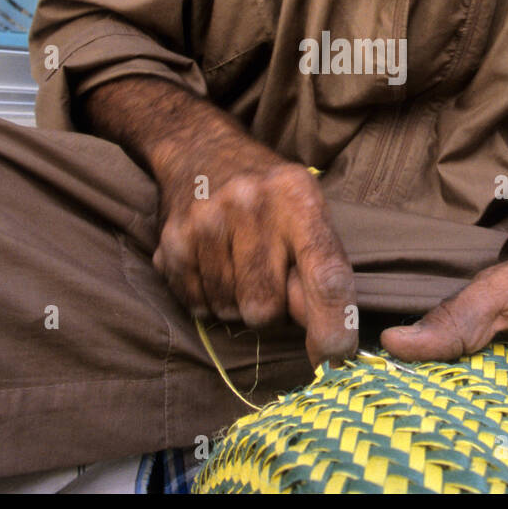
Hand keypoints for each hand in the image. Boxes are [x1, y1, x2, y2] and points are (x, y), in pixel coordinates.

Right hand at [153, 151, 358, 368]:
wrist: (199, 149)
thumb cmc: (268, 193)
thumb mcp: (306, 210)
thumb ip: (320, 268)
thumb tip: (332, 341)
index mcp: (298, 198)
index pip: (325, 275)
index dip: (333, 326)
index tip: (336, 359)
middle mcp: (251, 206)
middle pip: (265, 308)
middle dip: (271, 310)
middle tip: (268, 276)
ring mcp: (205, 223)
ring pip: (231, 312)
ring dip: (238, 302)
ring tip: (238, 262)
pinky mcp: (171, 242)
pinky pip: (198, 306)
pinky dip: (209, 298)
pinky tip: (213, 263)